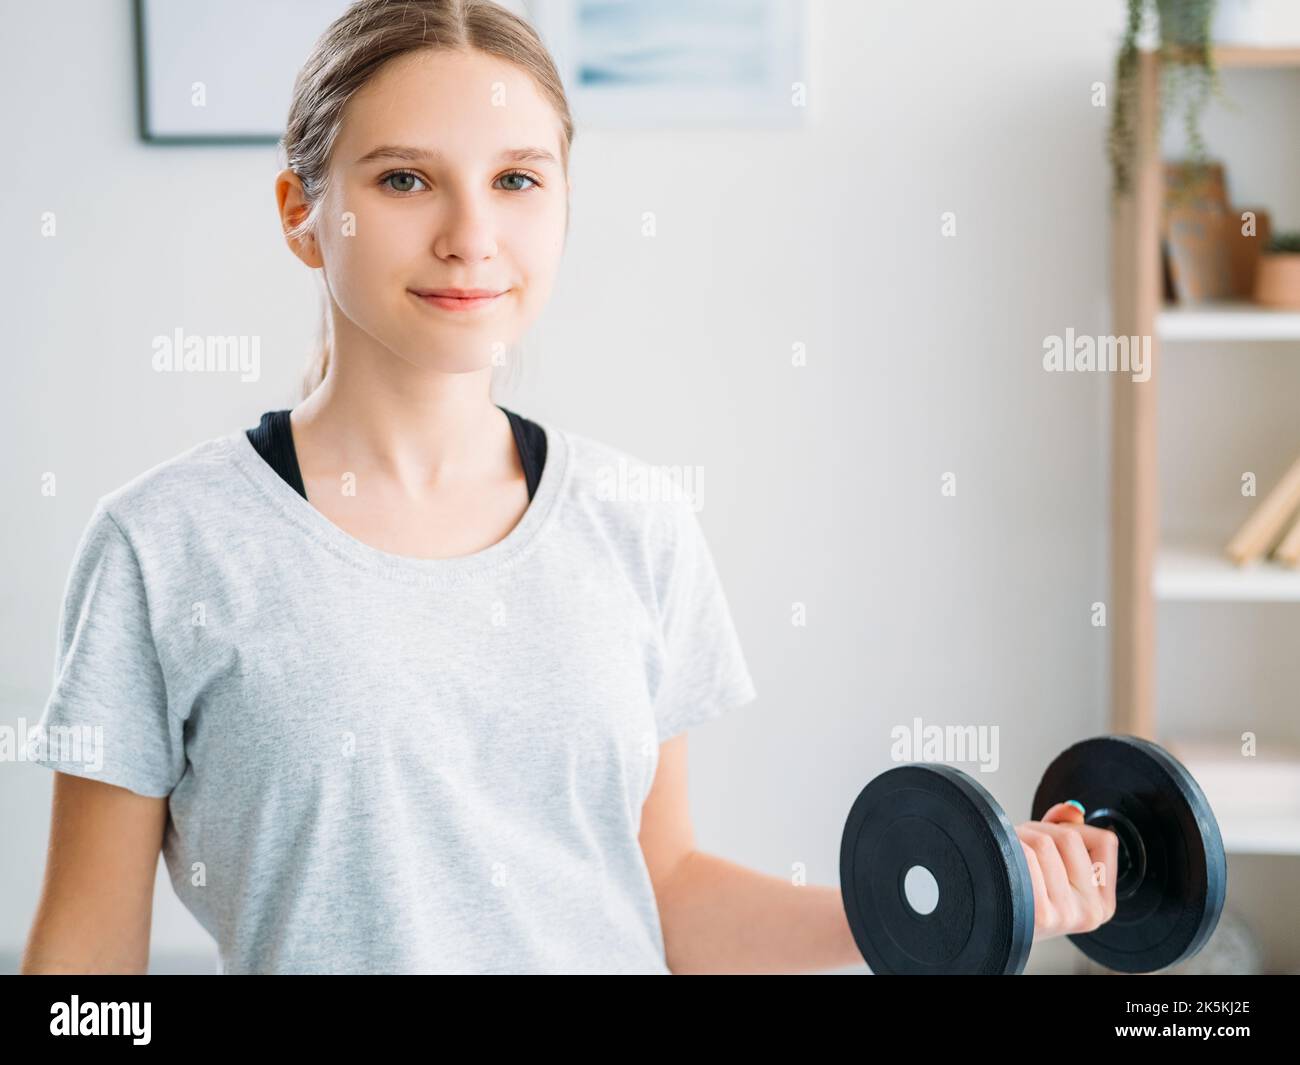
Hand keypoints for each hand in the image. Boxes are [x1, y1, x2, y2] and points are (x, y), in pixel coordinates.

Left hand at [1015, 802, 1119, 941]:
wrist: (995, 928)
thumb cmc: (1025, 895)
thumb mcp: (1055, 865)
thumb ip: (1066, 830)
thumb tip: (1073, 808)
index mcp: (1103, 902)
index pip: (1105, 840)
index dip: (1074, 828)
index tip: (1054, 841)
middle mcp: (1091, 912)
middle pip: (1069, 836)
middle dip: (1040, 829)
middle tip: (1023, 844)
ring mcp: (1067, 916)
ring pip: (1044, 842)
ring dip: (1021, 837)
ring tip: (1012, 855)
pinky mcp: (1041, 915)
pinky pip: (1026, 856)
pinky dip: (1010, 848)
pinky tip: (1005, 864)